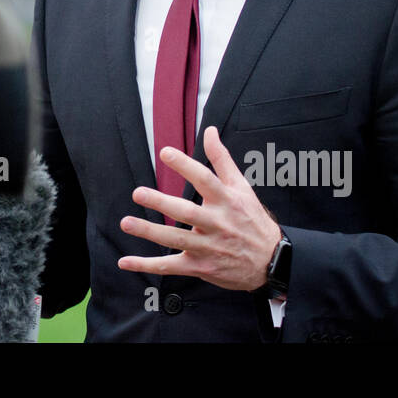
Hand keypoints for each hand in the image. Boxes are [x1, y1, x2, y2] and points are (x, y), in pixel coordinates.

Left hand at [117, 126, 281, 291]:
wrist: (272, 262)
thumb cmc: (252, 219)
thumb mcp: (242, 187)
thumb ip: (222, 159)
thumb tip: (210, 130)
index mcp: (227, 201)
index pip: (205, 180)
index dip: (185, 165)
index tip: (165, 152)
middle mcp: (217, 224)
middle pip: (187, 213)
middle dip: (162, 204)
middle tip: (138, 193)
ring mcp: (208, 247)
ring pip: (176, 240)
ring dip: (150, 232)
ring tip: (126, 222)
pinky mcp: (200, 266)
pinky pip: (171, 266)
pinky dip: (147, 265)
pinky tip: (126, 261)